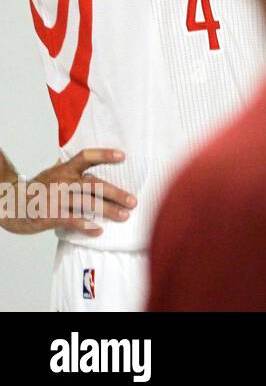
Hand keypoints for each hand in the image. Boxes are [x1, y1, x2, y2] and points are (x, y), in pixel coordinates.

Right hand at [0, 148, 135, 235]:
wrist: (10, 204)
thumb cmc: (39, 190)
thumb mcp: (54, 174)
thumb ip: (74, 171)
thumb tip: (99, 167)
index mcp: (64, 169)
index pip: (86, 157)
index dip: (104, 154)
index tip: (122, 156)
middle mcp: (62, 181)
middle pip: (94, 185)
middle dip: (116, 193)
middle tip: (133, 201)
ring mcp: (56, 198)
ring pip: (87, 203)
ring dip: (108, 210)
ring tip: (124, 216)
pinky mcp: (50, 215)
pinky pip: (72, 220)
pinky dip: (87, 226)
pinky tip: (99, 231)